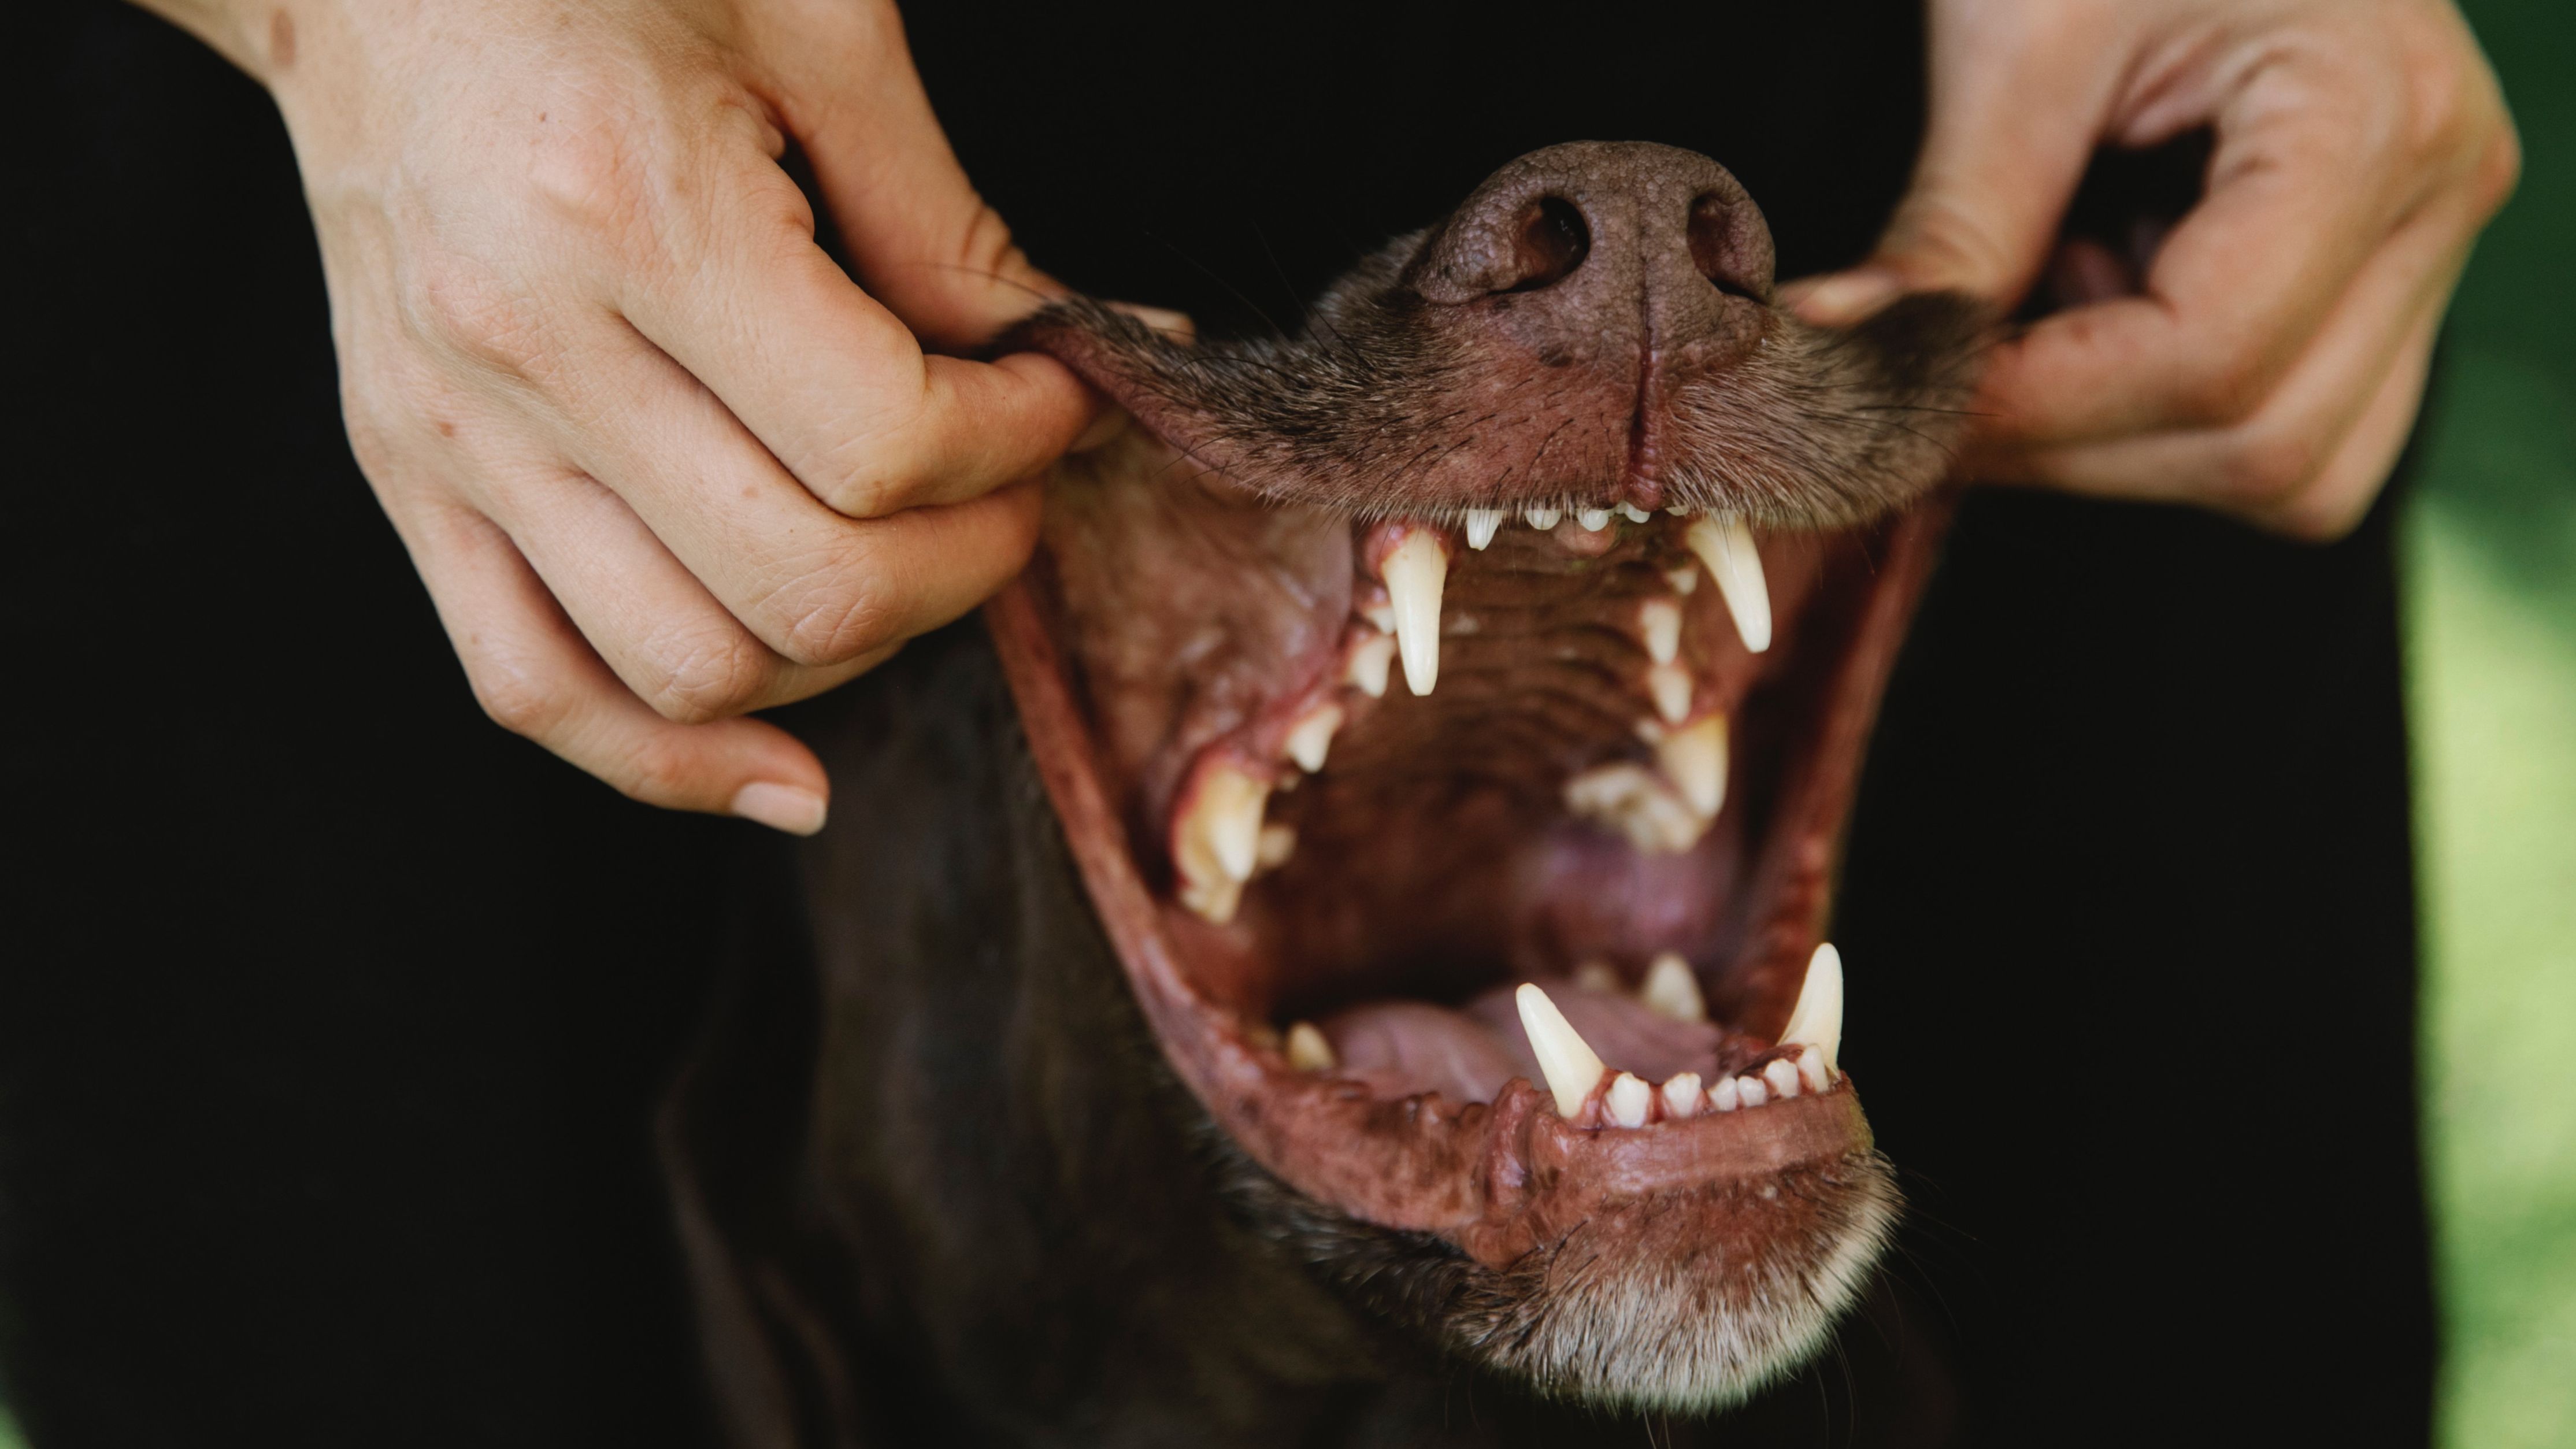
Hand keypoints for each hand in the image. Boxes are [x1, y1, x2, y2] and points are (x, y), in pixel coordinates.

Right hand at [152, 0, 1099, 831]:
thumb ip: (948, 221)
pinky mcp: (412, 486)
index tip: (1059, 392)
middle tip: (1013, 486)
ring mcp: (451, 439)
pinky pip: (539, 691)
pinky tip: (787, 772)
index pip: (886, 442)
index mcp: (629, 214)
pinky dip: (674, 761)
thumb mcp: (812, 33)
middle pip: (809, 581)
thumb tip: (1103, 350)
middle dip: (969, 560)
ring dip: (852, 649)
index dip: (1021, 442)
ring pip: (693, 667)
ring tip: (909, 560)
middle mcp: (525, 352)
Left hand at [1786, 0, 2518, 539]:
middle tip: (1928, 400)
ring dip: (2124, 444)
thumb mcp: (2019, 37)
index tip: (1908, 400)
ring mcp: (2424, 243)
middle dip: (2072, 448)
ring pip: (2294, 466)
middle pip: (2264, 443)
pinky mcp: (2380, 270)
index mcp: (2374, 116)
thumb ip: (1955, 220)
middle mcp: (2438, 195)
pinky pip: (2289, 420)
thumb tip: (1848, 357)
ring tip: (2028, 329)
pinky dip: (2163, 413)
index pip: (2212, 356)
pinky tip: (2087, 306)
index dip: (2040, 407)